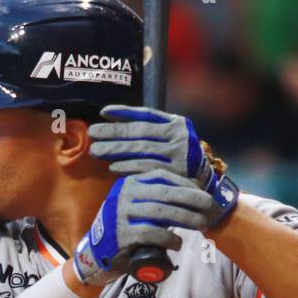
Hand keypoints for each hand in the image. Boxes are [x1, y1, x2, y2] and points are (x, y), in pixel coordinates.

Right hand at [73, 168, 214, 286]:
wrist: (95, 253)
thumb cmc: (126, 229)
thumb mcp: (138, 206)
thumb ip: (159, 199)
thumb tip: (194, 193)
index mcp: (130, 182)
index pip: (162, 176)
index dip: (186, 184)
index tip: (203, 193)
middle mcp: (124, 194)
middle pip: (165, 193)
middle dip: (191, 199)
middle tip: (210, 207)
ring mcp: (120, 214)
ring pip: (160, 212)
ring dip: (185, 218)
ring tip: (201, 224)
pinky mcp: (121, 235)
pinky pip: (151, 233)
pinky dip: (168, 238)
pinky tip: (178, 244)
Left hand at [89, 105, 238, 227]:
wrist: (205, 185)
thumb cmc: (179, 160)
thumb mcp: (170, 140)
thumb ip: (149, 131)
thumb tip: (111, 120)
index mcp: (177, 123)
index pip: (146, 114)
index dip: (124, 112)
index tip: (103, 113)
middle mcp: (180, 135)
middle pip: (140, 132)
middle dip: (114, 132)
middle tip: (92, 133)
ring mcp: (179, 154)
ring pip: (142, 149)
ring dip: (116, 149)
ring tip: (96, 150)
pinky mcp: (176, 173)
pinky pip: (147, 167)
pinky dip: (129, 166)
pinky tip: (113, 166)